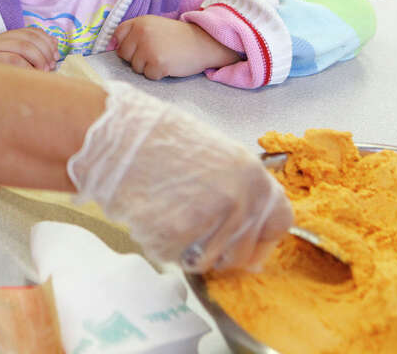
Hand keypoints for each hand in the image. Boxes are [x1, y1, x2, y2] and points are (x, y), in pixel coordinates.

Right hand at [0, 27, 59, 70]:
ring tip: (44, 71)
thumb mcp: (26, 61)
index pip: (33, 31)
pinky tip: (33, 75)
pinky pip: (15, 59)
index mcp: (11, 36)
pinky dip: (29, 67)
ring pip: (25, 46)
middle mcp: (2, 38)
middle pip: (31, 38)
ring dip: (40, 59)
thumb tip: (55, 41)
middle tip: (52, 65)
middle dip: (46, 52)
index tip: (56, 56)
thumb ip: (39, 50)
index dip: (48, 42)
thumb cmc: (9, 76)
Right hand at [69, 81, 292, 271]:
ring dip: (187, 249)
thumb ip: (238, 187)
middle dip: (217, 251)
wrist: (116, 135)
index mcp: (253, 175)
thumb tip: (250, 225)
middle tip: (191, 231)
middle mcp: (240, 200)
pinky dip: (160, 244)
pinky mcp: (179, 235)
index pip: (280, 223)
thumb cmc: (158, 138)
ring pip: (207, 262)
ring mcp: (210, 219)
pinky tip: (149, 214)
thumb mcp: (214, 153)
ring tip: (166, 215)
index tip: (248, 248)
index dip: (263, 240)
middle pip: (241, 254)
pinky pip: (175, 257)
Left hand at [113, 15, 239, 79]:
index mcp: (140, 22)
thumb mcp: (155, 26)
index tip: (137, 48)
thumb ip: (136, 33)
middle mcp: (142, 33)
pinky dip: (158, 75)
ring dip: (148, 67)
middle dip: (137, 58)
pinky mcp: (157, 63)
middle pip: (124, 55)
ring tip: (164, 58)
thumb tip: (115, 47)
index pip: (118, 35)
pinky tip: (169, 65)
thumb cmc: (178, 37)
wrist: (204, 43)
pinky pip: (148, 76)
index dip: (125, 45)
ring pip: (136, 67)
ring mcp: (149, 48)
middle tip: (155, 54)